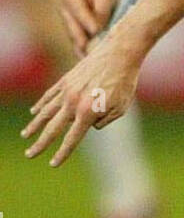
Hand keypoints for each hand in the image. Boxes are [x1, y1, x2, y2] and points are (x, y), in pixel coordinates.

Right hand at [21, 30, 143, 165]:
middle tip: (29, 154)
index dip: (61, 153)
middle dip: (40, 144)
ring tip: (26, 135)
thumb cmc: (124, 82)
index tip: (53, 164)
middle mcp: (73, 102)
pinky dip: (41, 105)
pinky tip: (34, 112)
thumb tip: (89, 126)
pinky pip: (49, 95)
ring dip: (34, 125)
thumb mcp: (121, 108)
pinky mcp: (66, 79)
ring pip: (46, 112)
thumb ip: (104, 121)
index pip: (71, 139)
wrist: (120, 53)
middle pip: (52, 129)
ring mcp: (67, 90)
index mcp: (88, 112)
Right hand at [61, 0, 120, 55]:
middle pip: (74, 28)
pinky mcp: (75, 36)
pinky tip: (92, 65)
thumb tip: (96, 30)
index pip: (78, 10)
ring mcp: (69, 25)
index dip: (86, 20)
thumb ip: (101, 9)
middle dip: (83, 40)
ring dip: (85, 50)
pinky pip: (79, 47)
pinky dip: (86, 55)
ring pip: (76, 40)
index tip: (95, 30)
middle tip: (92, 51)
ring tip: (95, 60)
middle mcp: (65, 12)